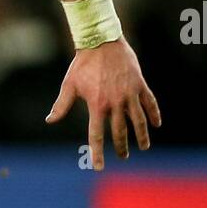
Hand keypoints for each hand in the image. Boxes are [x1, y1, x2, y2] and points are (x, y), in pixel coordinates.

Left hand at [45, 38, 161, 169]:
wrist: (101, 41)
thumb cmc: (83, 64)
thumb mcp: (69, 85)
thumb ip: (61, 105)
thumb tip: (50, 120)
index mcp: (97, 105)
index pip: (97, 135)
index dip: (97, 153)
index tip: (98, 167)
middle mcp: (115, 102)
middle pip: (120, 131)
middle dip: (122, 146)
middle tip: (123, 156)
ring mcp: (129, 94)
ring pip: (138, 120)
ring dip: (142, 135)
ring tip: (144, 147)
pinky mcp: (139, 84)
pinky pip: (150, 102)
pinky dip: (154, 114)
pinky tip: (156, 124)